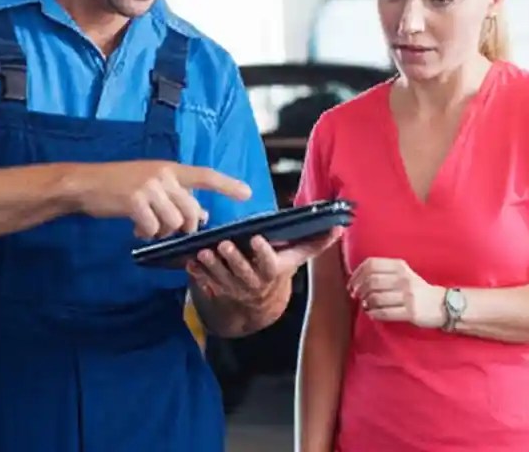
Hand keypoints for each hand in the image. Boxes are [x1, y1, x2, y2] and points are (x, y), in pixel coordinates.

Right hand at [73, 161, 251, 238]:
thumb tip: (201, 213)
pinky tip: (135, 229)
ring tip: (146, 227)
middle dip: (184, 227)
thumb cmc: (118, 185)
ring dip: (161, 231)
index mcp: (169, 168)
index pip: (204, 175)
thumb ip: (176, 196)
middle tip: (166, 230)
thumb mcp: (151, 185)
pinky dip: (145, 233)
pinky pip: (152, 227)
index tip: (247, 193)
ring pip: (173, 222)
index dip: (227, 184)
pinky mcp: (135, 200)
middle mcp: (162, 175)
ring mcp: (149, 186)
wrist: (86, 183)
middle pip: (190, 210)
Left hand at [186, 228, 343, 307]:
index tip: (256, 238)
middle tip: (222, 245)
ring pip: (222, 278)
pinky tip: (189, 263)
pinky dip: (198, 274)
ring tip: (202, 252)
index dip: (263, 253)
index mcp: (273, 272)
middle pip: (243, 272)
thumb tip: (339, 226)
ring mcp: (235, 288)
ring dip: (212, 266)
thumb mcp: (297, 257)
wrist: (262, 301)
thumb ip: (315, 242)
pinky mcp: (219, 288)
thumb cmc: (280, 268)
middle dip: (233, 259)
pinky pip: (206, 283)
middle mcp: (254, 283)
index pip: (270, 263)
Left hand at [347, 257, 444, 327]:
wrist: (442, 304)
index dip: (357, 274)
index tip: (351, 283)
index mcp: (400, 266)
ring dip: (366, 303)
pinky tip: (372, 314)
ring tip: (366, 305)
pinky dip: (374, 314)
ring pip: (376, 298)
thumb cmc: (417, 289)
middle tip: (356, 296)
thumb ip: (384, 272)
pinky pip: (385, 313)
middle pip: (371, 281)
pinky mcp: (411, 312)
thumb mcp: (404, 274)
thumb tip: (356, 278)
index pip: (371, 264)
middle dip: (359, 290)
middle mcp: (404, 279)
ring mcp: (408, 296)